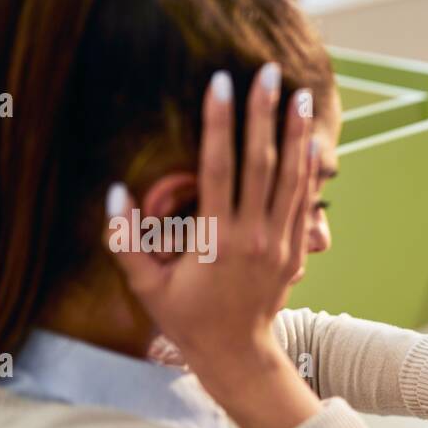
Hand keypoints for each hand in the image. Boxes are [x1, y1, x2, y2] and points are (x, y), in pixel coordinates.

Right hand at [106, 64, 321, 427]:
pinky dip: (308, 171)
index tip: (220, 85)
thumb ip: (127, 239)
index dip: (219, 123)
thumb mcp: (147, 285)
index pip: (219, 168)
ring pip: (291, 180)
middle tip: (266, 73)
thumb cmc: (187, 319)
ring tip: (300, 96)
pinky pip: (303, 203)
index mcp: (218, 240)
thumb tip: (115, 192)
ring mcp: (279, 244)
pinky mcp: (294, 251)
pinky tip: (311, 143)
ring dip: (296, 135)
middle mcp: (254, 237)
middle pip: (262, 164)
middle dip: (263, 115)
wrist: (237, 354)